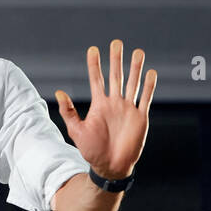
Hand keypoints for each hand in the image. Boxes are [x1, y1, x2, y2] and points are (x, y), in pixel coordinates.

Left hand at [55, 41, 155, 179]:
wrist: (109, 167)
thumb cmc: (91, 151)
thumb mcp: (77, 130)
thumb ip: (69, 111)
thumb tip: (59, 92)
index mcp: (99, 105)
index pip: (97, 80)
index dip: (95, 65)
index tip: (93, 49)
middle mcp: (114, 103)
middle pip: (116, 77)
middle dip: (116, 60)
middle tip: (117, 43)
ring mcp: (128, 109)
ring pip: (133, 84)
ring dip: (135, 69)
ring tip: (138, 52)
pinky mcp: (139, 118)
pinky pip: (145, 99)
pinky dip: (148, 87)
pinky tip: (151, 73)